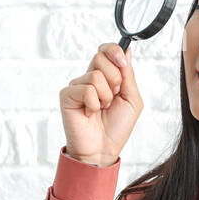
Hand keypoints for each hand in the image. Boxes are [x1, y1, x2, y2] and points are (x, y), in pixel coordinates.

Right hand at [59, 43, 143, 165]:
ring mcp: (77, 86)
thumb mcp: (132, 99)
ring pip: (95, 75)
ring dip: (105, 96)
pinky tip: (90, 113)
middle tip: (113, 97)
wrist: (103, 149)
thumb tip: (127, 50)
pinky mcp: (67, 95)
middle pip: (100, 57)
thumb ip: (128, 75)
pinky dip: (93, 104)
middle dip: (114, 79)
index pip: (106, 50)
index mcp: (106, 76)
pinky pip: (86, 89)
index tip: (123, 63)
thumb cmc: (117, 127)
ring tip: (102, 109)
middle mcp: (89, 78)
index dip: (114, 51)